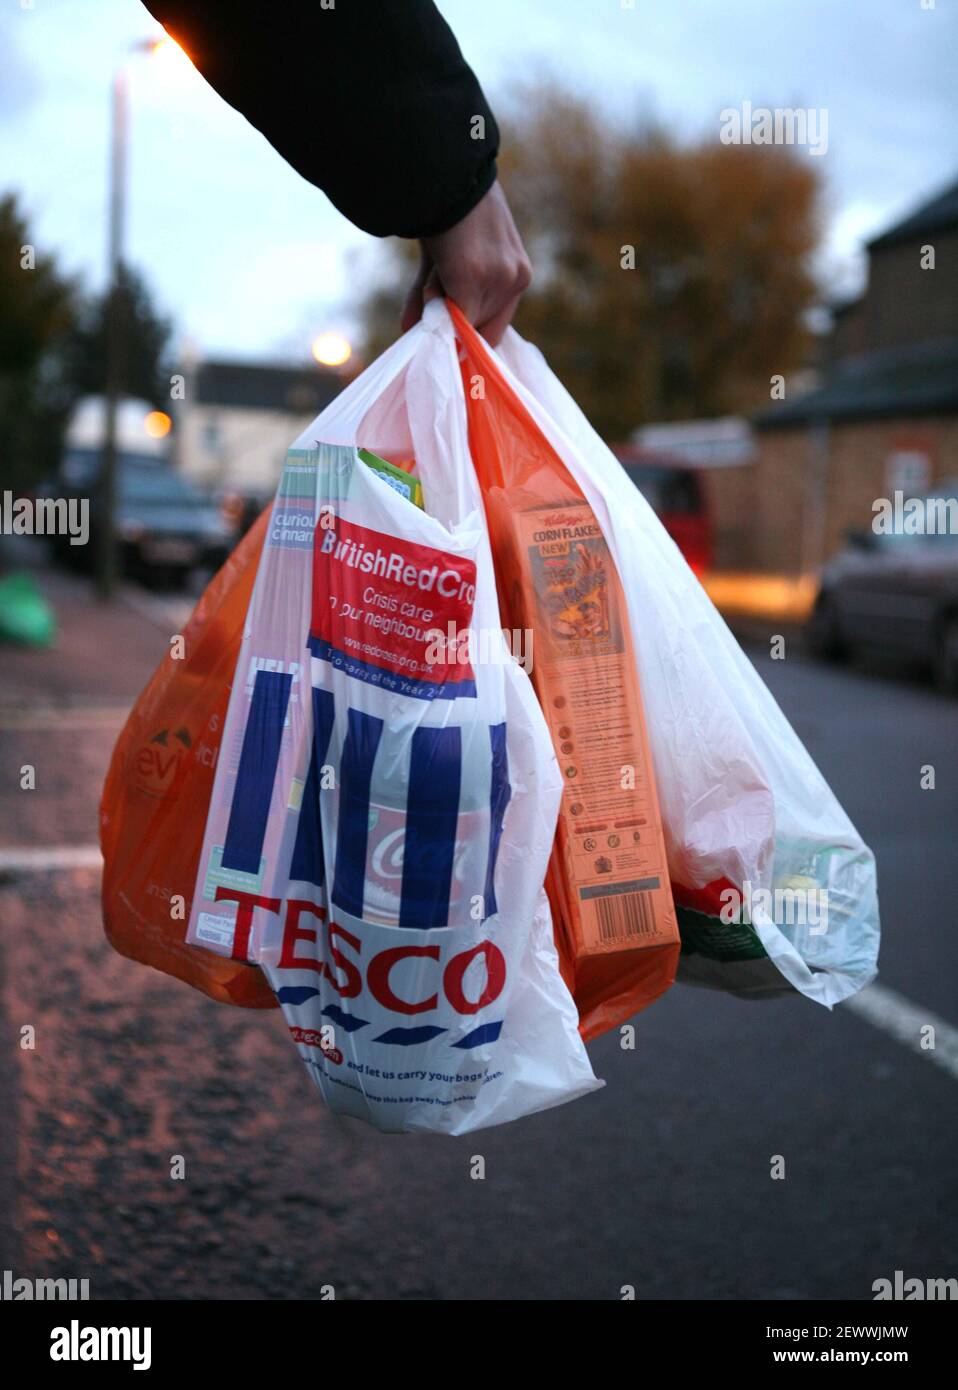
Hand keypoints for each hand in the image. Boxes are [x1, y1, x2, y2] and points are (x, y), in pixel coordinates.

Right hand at [400, 179, 531, 345]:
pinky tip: (435, 267)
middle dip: (453, 317)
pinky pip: (451, 310)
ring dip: (441, 303)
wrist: (445, 172)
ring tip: (439, 264)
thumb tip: (408, 330)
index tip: (447, 331)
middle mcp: (516, 279)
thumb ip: (432, 296)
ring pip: (464, 321)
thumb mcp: (447, 257)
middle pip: (480, 329)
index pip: (496, 326)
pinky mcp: (475, 277)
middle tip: (435, 282)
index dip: (468, 333)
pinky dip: (432, 298)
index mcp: (518, 273)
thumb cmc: (446, 210)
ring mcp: (500, 279)